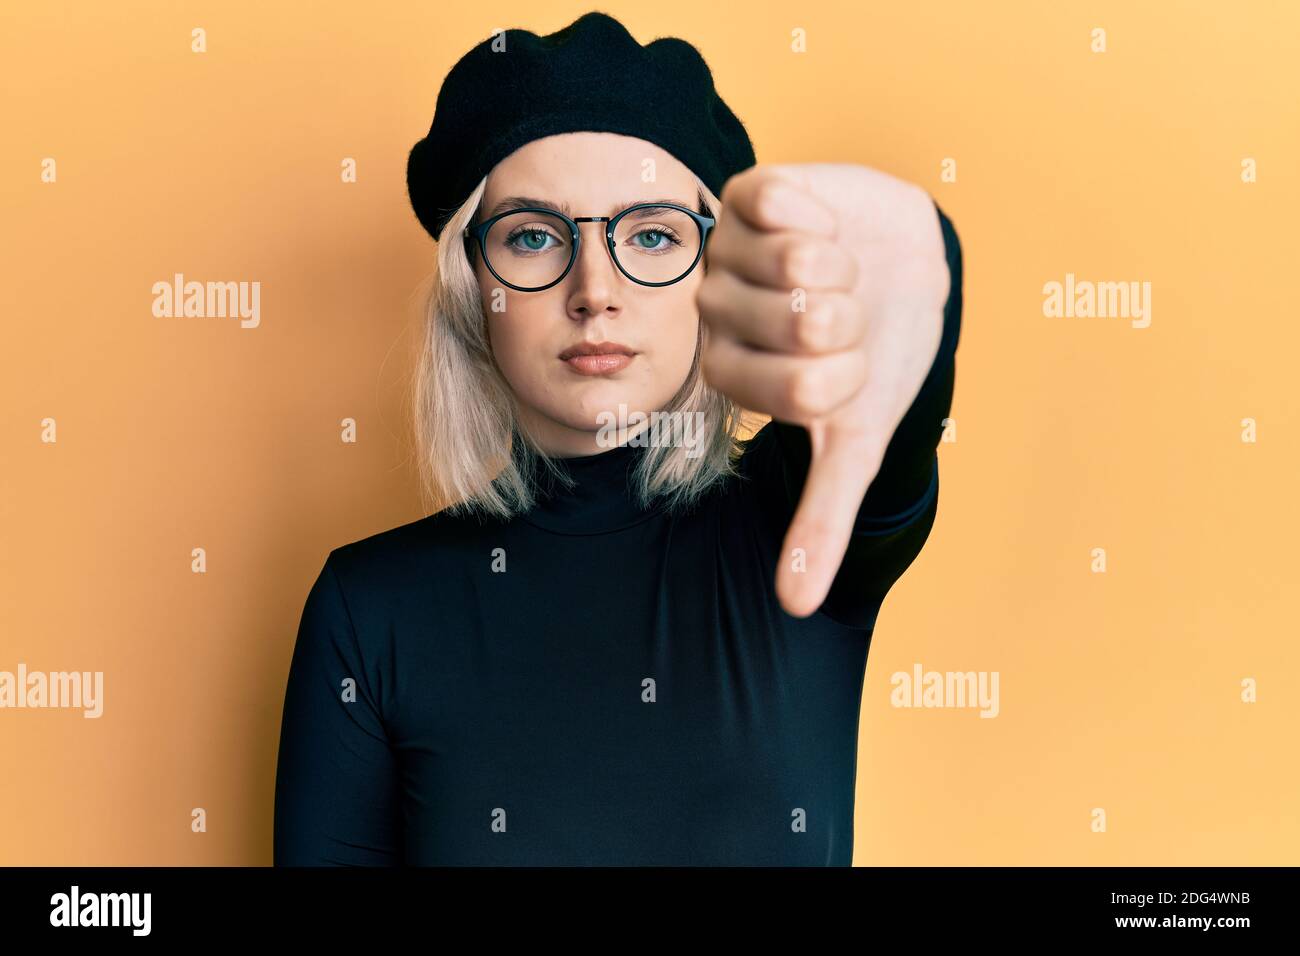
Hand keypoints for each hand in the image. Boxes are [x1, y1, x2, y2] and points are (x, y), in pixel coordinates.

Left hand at [696, 163, 949, 618]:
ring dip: (846, 269)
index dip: (852, 376)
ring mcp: (726, 252)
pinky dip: (826, 216)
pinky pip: (783, 202)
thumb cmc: (876, 355)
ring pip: (799, 265)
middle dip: (856, 321)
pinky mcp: (747, 193)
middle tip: (844, 312)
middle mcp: (714, 316)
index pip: (800, 392)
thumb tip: (796, 608)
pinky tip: (823, 225)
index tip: (849, 367)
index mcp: (731, 377)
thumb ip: (820, 518)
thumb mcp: (853, 439)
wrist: (903, 265)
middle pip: (807, 326)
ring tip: (837, 268)